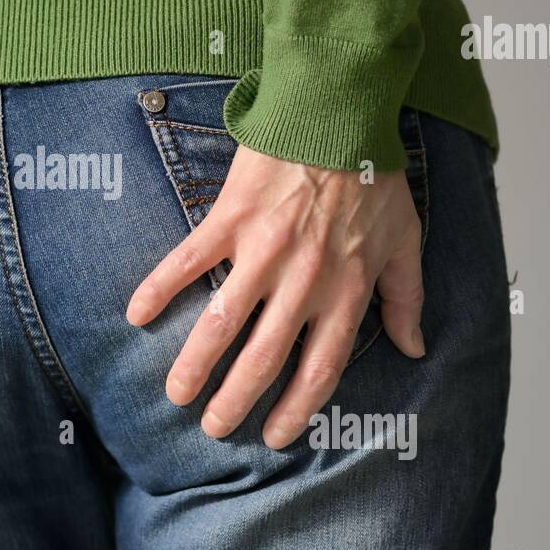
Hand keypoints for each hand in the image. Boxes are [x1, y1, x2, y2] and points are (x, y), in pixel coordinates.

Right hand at [126, 145, 424, 448]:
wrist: (339, 113)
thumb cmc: (374, 176)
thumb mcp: (405, 240)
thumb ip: (406, 298)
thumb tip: (414, 348)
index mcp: (346, 291)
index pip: (320, 368)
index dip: (297, 408)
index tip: (276, 435)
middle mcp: (303, 281)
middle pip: (264, 358)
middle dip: (236, 400)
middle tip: (213, 427)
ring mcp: (262, 251)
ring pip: (222, 322)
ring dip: (195, 363)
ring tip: (176, 394)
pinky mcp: (229, 219)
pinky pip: (188, 260)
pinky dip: (159, 287)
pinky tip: (136, 315)